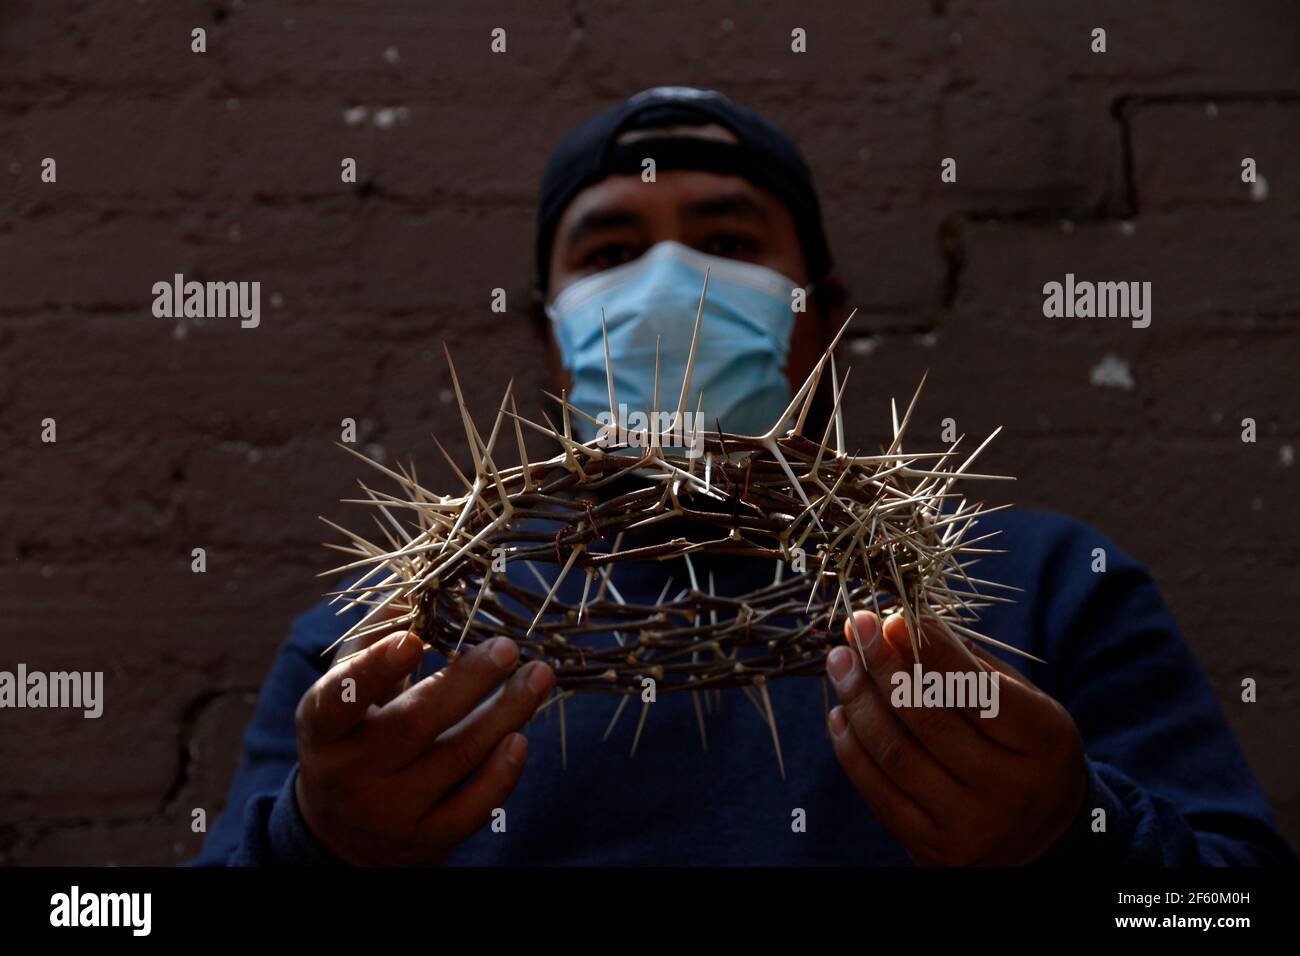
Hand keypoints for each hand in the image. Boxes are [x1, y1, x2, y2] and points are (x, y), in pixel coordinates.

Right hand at [293, 631, 554, 865]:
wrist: (343, 833)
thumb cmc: (353, 733)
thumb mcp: (348, 687)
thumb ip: (377, 636)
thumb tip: (417, 582)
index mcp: (322, 727)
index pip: (339, 700)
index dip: (373, 669)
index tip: (413, 638)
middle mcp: (350, 773)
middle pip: (415, 724)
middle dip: (468, 682)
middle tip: (508, 646)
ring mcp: (389, 811)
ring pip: (455, 758)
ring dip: (505, 712)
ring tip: (538, 675)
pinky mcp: (425, 840)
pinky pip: (473, 807)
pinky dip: (502, 773)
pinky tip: (521, 737)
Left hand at [826, 610, 1085, 864]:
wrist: (1043, 839)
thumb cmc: (1025, 750)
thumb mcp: (1026, 705)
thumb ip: (971, 666)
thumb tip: (900, 624)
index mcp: (1044, 743)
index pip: (979, 691)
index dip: (932, 652)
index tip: (892, 618)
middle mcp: (1009, 789)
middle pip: (929, 721)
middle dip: (883, 667)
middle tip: (856, 628)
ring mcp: (969, 825)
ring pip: (896, 754)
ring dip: (859, 701)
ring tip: (840, 663)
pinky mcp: (933, 849)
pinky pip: (879, 793)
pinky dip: (852, 749)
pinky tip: (841, 713)